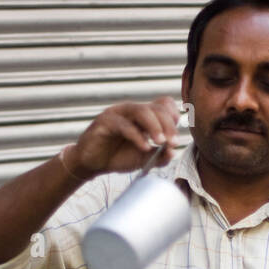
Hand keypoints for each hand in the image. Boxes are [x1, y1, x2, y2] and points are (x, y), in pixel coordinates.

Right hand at [67, 96, 181, 177]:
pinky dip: (137, 136)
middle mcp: (132, 110)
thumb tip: (173, 151)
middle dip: (168, 125)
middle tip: (172, 142)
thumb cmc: (118, 157)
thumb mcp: (144, 159)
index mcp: (143, 115)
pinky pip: (124, 124)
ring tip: (161, 142)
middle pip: (156, 108)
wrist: (93, 164)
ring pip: (141, 111)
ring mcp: (118, 113)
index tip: (175, 136)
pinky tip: (144, 147)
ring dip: (155, 126)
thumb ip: (159, 156)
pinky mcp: (104, 121)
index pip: (164, 104)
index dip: (173, 116)